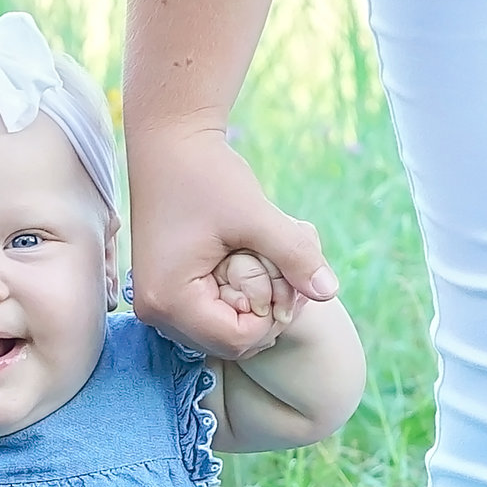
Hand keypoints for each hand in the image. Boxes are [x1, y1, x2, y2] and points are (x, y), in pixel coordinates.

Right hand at [126, 121, 334, 360]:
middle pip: (228, 344)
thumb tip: (331, 292)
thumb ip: (294, 255)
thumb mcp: (255, 215)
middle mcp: (155, 311)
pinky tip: (245, 267)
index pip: (236, 340)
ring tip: (264, 267)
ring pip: (219, 332)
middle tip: (282, 272)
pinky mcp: (161, 291)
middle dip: (263, 315)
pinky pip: (207, 315)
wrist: (168, 142)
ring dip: (249, 308)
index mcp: (170, 300)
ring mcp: (155, 303)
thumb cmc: (207, 173)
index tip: (288, 278)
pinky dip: (233, 299)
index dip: (272, 318)